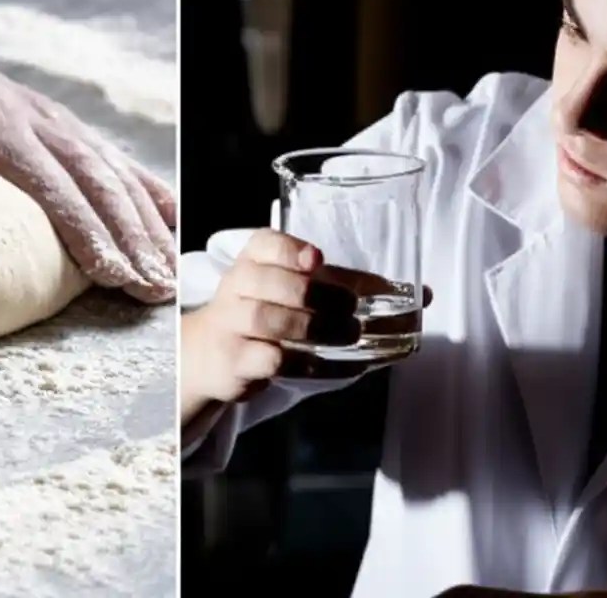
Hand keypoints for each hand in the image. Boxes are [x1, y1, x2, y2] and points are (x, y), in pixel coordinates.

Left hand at [0, 23, 176, 304]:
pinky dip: (149, 194)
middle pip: (95, 184)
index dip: (81, 227)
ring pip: (116, 176)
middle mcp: (38, 122)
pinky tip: (175, 225)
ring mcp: (60, 126)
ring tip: (167, 278)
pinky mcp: (70, 133)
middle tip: (152, 290)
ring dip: (146, 227)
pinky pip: (119, 164)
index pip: (45, 182)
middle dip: (130, 238)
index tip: (111, 270)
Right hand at [181, 229, 370, 419]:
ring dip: (314, 327)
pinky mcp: (235, 360)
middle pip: (271, 283)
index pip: (264, 243)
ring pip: (269, 320)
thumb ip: (334, 283)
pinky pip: (271, 359)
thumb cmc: (258, 311)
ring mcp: (232, 323)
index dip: (291, 251)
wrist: (206, 352)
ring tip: (347, 334)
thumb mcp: (284, 287)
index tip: (317, 261)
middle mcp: (237, 286)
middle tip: (350, 308)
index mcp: (252, 259)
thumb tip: (400, 291)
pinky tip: (325, 361)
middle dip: (317, 295)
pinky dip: (304, 362)